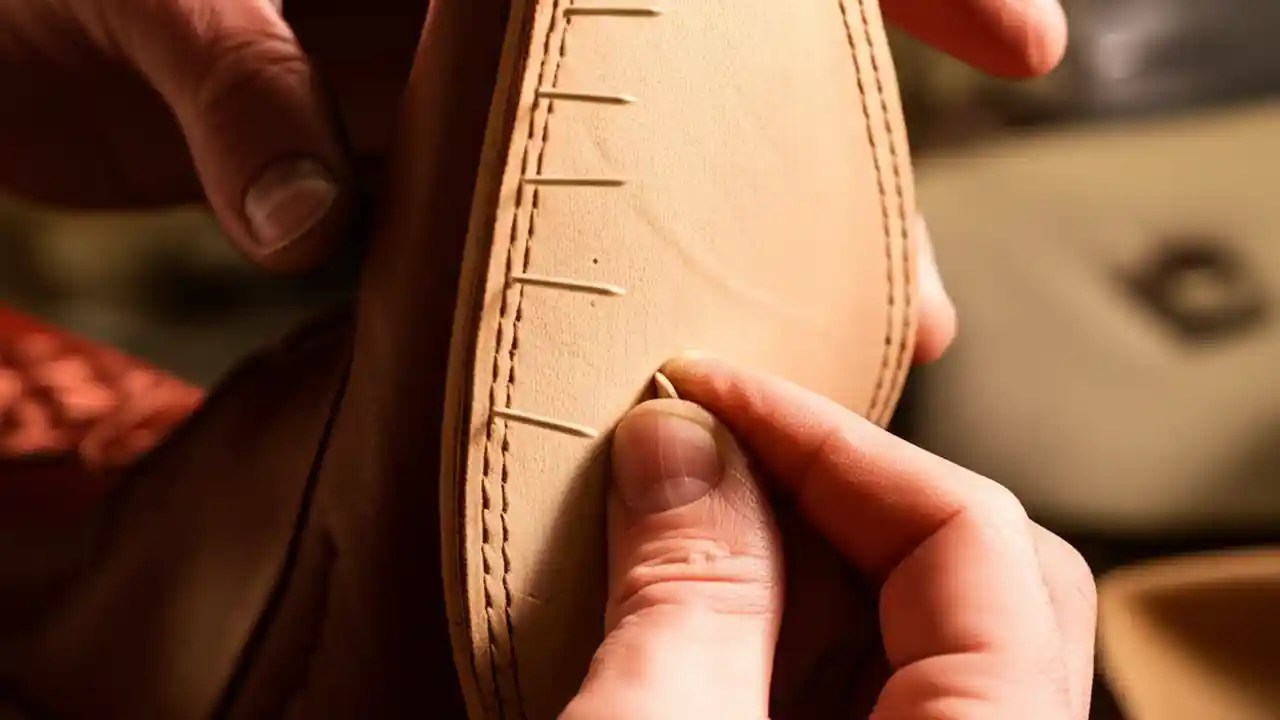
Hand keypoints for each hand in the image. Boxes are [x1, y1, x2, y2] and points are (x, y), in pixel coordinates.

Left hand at [0, 0, 1063, 270]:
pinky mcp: (444, 179)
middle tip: (917, 295)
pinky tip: (663, 369)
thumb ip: (244, 82)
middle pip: (732, 82)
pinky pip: (564, 242)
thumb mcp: (164, 2)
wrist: (19, 50)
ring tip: (828, 360)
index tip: (1017, 42)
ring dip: (749, 271)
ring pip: (668, 181)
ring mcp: (490, 105)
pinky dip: (618, 303)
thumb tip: (312, 225)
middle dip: (843, 180)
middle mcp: (513, 19)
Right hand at [564, 356, 1095, 718]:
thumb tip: (677, 437)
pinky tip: (699, 604)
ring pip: (915, 626)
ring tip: (687, 511)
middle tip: (710, 441)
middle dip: (826, 483)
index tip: (709, 388)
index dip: (828, 433)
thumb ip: (688, 586)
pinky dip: (783, 628)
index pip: (970, 525)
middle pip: (968, 564)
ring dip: (797, 551)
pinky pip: (865, 685)